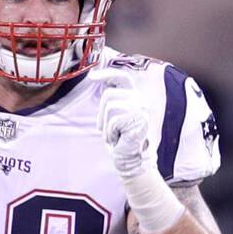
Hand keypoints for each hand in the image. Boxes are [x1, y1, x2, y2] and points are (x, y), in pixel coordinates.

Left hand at [94, 66, 153, 183]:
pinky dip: (110, 133)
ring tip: (115, 135)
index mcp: (134, 97)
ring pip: (110, 107)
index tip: (92, 76)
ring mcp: (140, 109)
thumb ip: (112, 100)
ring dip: (106, 125)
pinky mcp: (138, 120)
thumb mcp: (114, 116)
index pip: (122, 77)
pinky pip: (113, 121)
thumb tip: (101, 81)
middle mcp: (140, 100)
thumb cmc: (120, 139)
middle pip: (109, 95)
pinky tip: (119, 139)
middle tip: (109, 130)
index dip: (107, 74)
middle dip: (102, 114)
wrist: (131, 159)